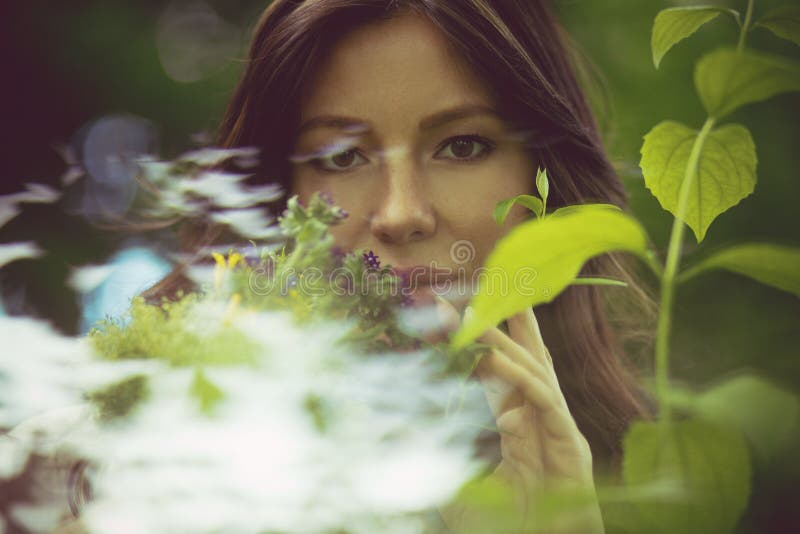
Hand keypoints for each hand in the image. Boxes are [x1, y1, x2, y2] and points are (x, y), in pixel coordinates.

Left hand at [437, 298, 603, 532]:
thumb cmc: (502, 527)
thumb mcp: (457, 482)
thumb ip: (441, 451)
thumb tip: (406, 423)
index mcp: (520, 427)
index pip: (500, 373)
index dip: (480, 342)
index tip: (451, 310)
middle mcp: (541, 421)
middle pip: (527, 359)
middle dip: (512, 321)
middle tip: (495, 282)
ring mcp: (558, 430)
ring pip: (533, 370)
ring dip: (504, 339)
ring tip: (475, 312)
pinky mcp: (569, 444)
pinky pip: (542, 399)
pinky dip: (518, 376)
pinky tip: (492, 358)